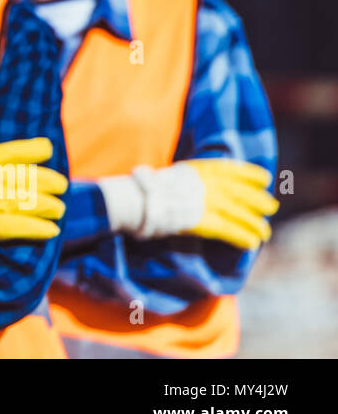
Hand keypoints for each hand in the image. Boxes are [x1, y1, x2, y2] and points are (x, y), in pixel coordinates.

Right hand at [0, 137, 66, 253]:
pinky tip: (51, 230)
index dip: (29, 150)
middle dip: (46, 181)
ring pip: (27, 201)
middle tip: (61, 185)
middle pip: (24, 177)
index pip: (7, 153)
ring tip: (59, 210)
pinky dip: (38, 228)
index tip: (47, 148)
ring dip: (47, 206)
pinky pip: (20, 226)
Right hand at [99, 158, 278, 250]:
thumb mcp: (178, 173)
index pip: (238, 170)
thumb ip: (195, 177)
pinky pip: (233, 232)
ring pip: (244, 216)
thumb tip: (201, 182)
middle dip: (261, 202)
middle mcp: (213, 185)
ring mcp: (212, 204)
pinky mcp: (208, 223)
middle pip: (246, 194)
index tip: (265, 180)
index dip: (254, 176)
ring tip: (264, 233)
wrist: (142, 198)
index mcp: (205, 169)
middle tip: (270, 207)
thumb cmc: (153, 186)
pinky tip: (252, 244)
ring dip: (256, 225)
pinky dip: (244, 238)